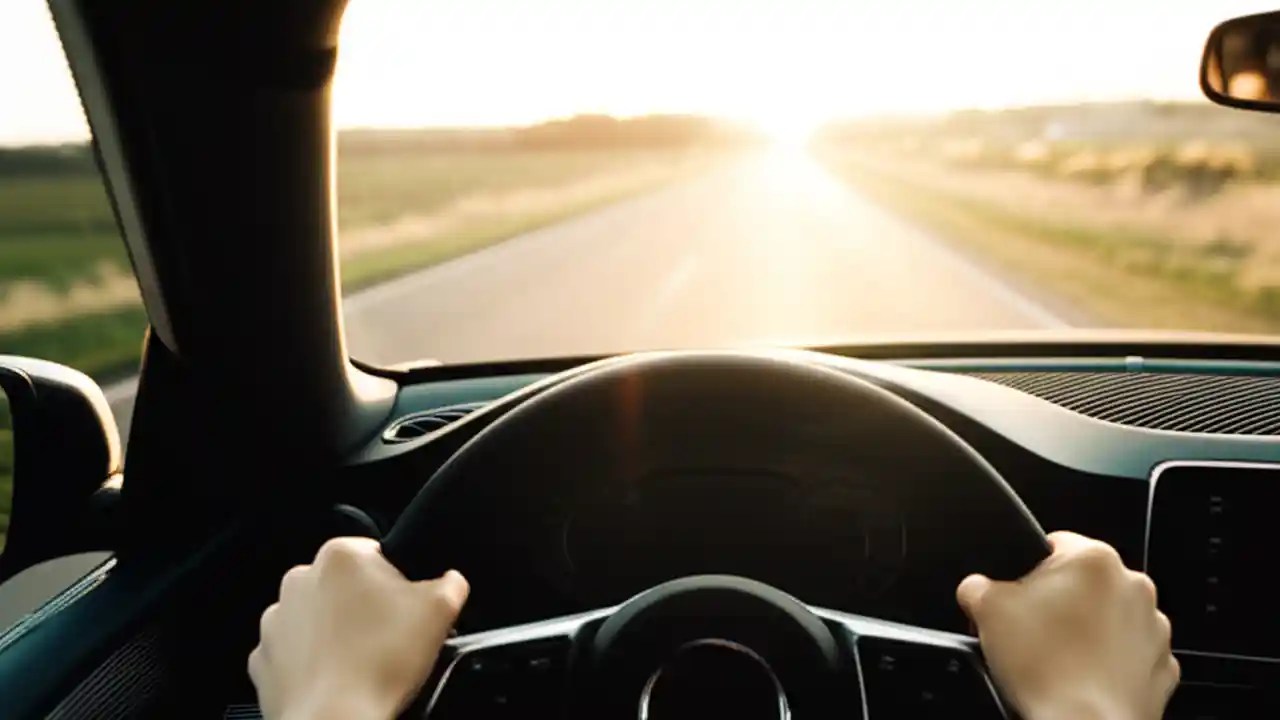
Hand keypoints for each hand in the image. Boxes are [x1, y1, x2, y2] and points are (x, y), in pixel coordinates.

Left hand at [248, 537, 468, 719]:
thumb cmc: (381, 663)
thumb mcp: (441, 610)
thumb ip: (451, 582)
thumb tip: (450, 582)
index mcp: (342, 556)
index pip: (376, 554)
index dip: (396, 583)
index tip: (405, 610)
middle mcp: (300, 580)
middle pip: (344, 586)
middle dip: (364, 607)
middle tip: (387, 639)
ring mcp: (277, 620)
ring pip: (317, 619)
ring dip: (336, 634)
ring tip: (362, 662)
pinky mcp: (263, 658)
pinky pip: (294, 654)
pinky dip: (312, 663)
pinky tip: (337, 679)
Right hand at [956, 531, 1177, 719]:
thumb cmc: (1045, 668)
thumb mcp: (985, 610)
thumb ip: (977, 585)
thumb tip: (977, 588)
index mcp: (1093, 559)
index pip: (1054, 544)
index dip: (1028, 572)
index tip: (1017, 597)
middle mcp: (1133, 586)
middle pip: (1083, 583)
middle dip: (1059, 603)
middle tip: (1032, 632)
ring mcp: (1153, 627)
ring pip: (1108, 618)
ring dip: (1086, 631)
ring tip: (1058, 659)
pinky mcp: (1162, 665)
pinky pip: (1128, 655)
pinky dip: (1108, 663)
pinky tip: (1081, 678)